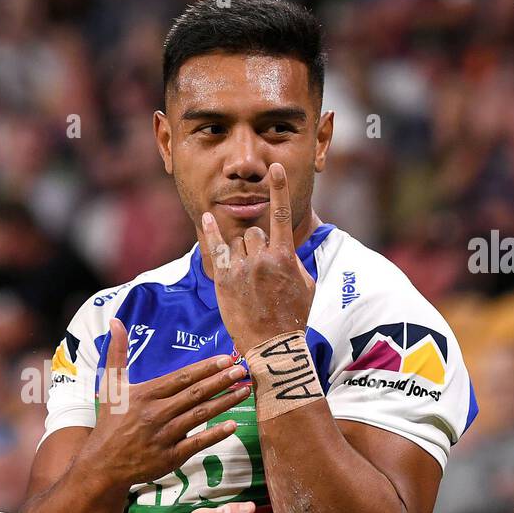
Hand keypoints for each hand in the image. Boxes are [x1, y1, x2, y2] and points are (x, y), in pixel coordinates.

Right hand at [82, 318, 251, 488]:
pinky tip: (233, 425)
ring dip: (224, 402)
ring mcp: (165, 435)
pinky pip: (197, 442)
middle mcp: (157, 413)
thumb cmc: (110, 421)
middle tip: (241, 370)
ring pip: (200, 415)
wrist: (103, 463)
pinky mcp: (171, 456)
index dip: (205, 368)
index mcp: (145, 394)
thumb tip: (115, 321)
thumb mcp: (111, 385)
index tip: (226, 358)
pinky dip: (216, 434)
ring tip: (244, 391)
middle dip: (220, 380)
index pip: (181, 377)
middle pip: (194, 393)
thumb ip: (117, 352)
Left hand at [202, 162, 314, 357]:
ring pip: (239, 242)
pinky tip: (207, 217)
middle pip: (255, 232)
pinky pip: (216, 249)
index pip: (282, 214)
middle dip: (257, 245)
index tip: (276, 167)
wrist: (273, 345)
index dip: (279, 188)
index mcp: (285, 257)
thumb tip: (284, 249)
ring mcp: (241, 268)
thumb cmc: (294, 317)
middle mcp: (262, 258)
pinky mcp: (225, 280)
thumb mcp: (306, 285)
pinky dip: (212, 232)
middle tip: (261, 272)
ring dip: (243, 253)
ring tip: (249, 280)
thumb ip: (294, 261)